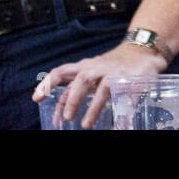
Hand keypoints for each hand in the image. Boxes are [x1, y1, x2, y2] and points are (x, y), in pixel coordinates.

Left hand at [33, 41, 166, 128]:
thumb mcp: (90, 73)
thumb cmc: (110, 66)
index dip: (47, 84)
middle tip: (67, 117)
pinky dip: (120, 114)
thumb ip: (74, 91)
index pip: (61, 72)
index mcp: (84, 67)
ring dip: (93, 107)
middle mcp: (97, 68)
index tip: (36, 99)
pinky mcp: (131, 80)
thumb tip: (58, 117)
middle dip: (73, 99)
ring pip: (103, 88)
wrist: (142, 50)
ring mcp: (115, 73)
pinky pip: (124, 98)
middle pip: (82, 79)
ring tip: (86, 124)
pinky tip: (117, 127)